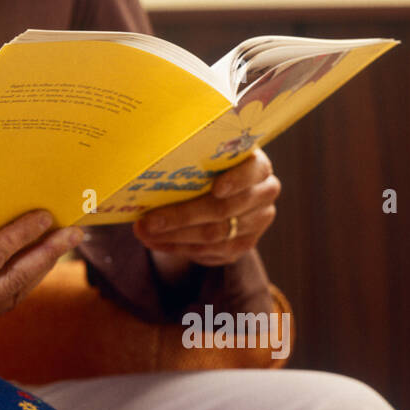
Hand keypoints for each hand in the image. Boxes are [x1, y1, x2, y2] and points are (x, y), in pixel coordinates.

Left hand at [132, 149, 280, 268]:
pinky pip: (210, 252)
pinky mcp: (243, 245)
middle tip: (149, 220)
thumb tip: (151, 168)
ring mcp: (257, 223)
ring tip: (145, 232)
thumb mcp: (205, 157)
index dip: (235, 180)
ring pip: (215, 236)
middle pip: (225, 210)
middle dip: (182, 216)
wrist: (224, 191)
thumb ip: (190, 160)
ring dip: (175, 236)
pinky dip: (178, 247)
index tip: (215, 189)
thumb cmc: (208, 166)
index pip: (253, 171)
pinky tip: (156, 241)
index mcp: (258, 167)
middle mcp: (264, 195)